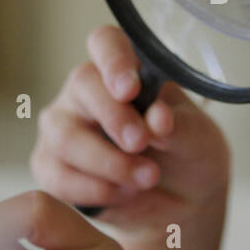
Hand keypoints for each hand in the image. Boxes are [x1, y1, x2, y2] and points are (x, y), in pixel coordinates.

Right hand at [30, 25, 229, 240]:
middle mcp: (87, 92)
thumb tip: (157, 118)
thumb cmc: (188, 157)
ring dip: (109, 162)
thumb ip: (180, 127)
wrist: (180, 207)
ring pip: (65, 136)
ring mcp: (62, 128)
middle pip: (82, 84)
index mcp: (124, 70)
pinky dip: (95, 190)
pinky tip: (124, 193)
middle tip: (142, 144)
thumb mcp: (199, 141)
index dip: (113, 60)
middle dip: (114, 118)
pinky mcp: (50, 168)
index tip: (130, 89)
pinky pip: (57, 177)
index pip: (105, 42)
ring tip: (147, 178)